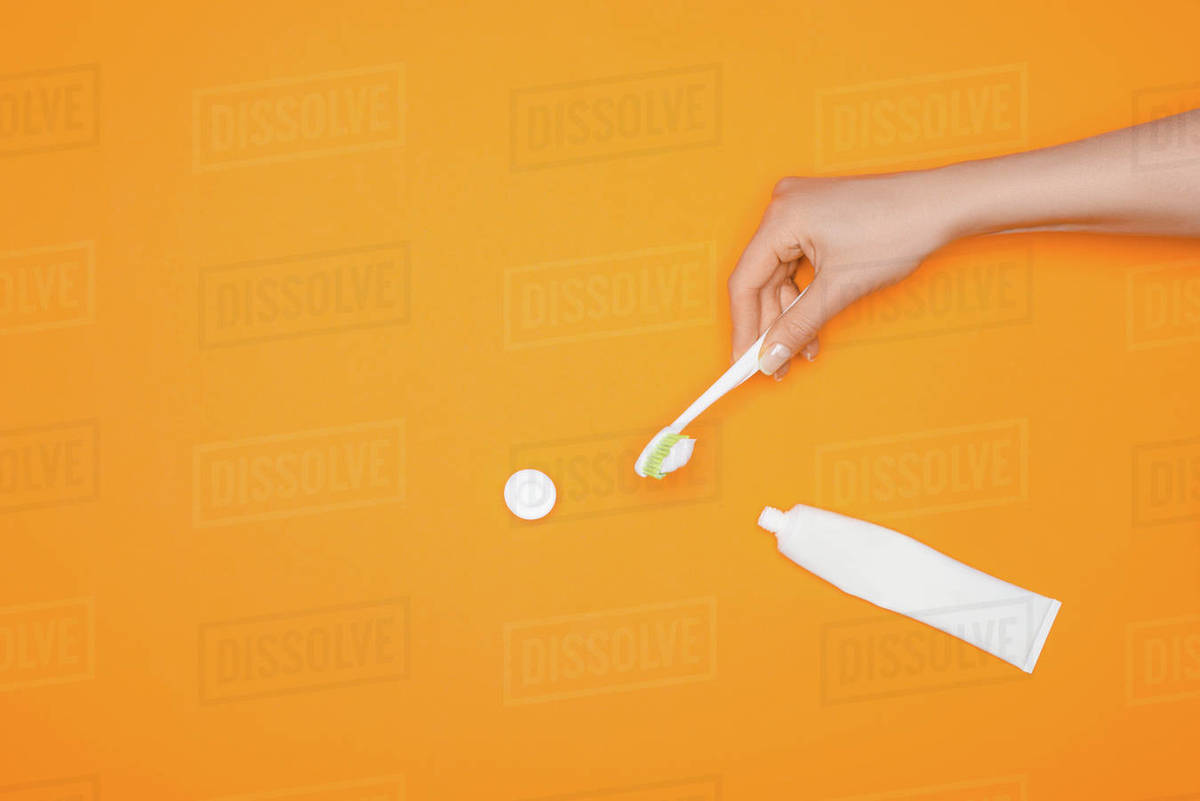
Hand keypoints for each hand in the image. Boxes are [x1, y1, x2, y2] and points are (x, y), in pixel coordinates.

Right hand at [728, 173, 955, 378]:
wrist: (941, 205)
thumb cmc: (897, 230)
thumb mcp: (840, 288)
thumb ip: (798, 326)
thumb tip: (769, 357)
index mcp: (780, 217)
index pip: (744, 282)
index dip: (743, 328)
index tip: (742, 363)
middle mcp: (783, 208)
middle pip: (761, 280)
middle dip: (771, 326)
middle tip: (774, 364)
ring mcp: (799, 210)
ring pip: (780, 276)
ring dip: (791, 315)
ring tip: (802, 349)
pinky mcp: (816, 217)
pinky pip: (797, 263)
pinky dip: (805, 295)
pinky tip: (814, 323)